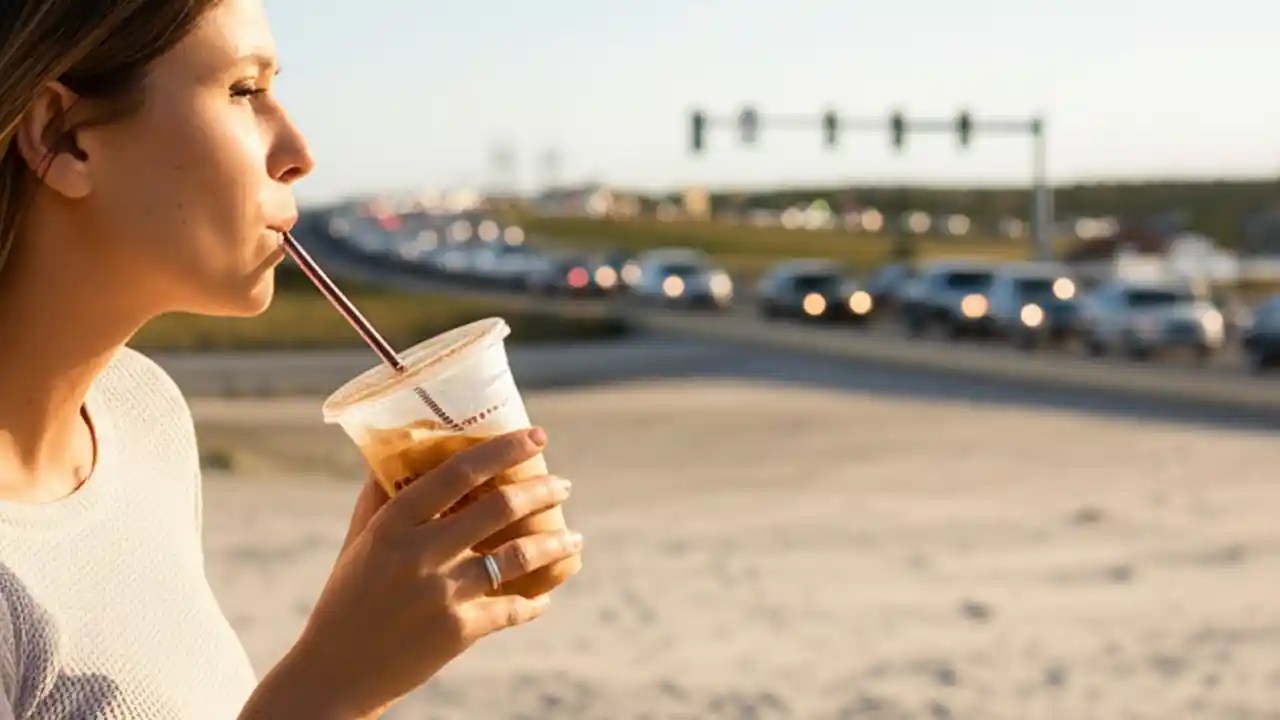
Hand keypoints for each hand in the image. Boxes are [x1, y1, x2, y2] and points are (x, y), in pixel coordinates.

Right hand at [242, 428, 583, 718]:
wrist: (336, 672)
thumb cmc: (347, 599)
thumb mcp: (360, 541)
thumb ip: (382, 497)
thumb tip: (402, 453)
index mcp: (394, 523)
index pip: (459, 472)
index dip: (504, 449)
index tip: (537, 436)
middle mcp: (420, 552)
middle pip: (500, 508)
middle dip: (544, 492)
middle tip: (564, 486)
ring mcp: (442, 592)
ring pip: (518, 556)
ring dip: (556, 544)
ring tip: (575, 539)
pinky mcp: (458, 631)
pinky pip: (513, 608)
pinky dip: (534, 602)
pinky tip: (544, 597)